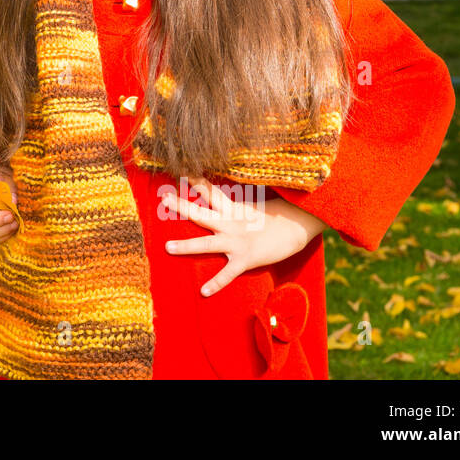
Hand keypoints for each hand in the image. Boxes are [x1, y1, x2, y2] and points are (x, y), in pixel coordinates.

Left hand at [160, 176, 327, 296]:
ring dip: (186, 246)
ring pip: (206, 244)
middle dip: (181, 206)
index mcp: (231, 208)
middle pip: (200, 213)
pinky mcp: (245, 259)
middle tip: (163, 199)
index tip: (178, 168)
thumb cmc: (272, 217)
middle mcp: (230, 223)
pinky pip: (227, 274)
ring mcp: (236, 241)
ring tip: (167, 247)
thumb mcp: (249, 206)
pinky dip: (216, 284)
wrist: (297, 228)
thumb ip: (231, 203)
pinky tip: (203, 292)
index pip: (209, 190)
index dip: (193, 180)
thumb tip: (219, 195)